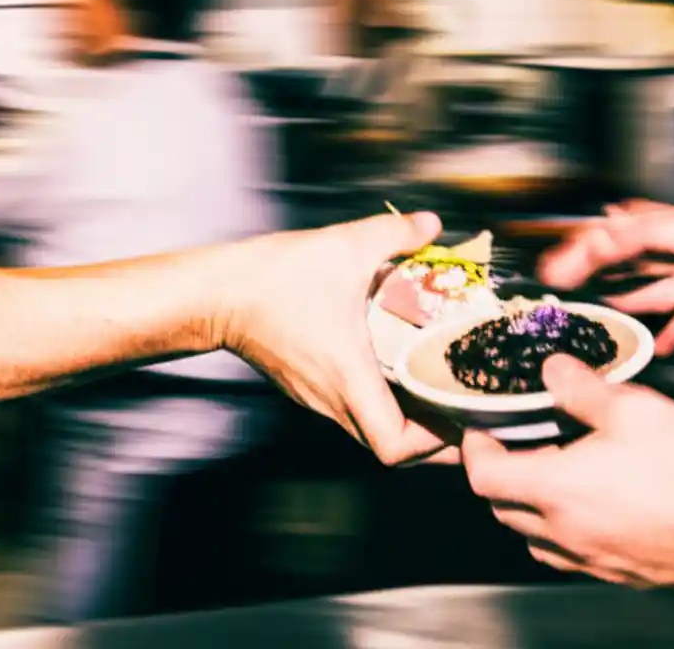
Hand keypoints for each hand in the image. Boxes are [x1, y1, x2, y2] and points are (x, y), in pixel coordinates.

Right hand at [220, 212, 460, 465]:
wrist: (216, 294)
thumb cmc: (276, 278)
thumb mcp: (345, 246)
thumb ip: (395, 235)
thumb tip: (432, 224)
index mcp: (349, 378)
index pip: (395, 448)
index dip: (433, 443)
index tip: (457, 416)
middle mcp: (333, 400)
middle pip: (389, 447)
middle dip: (430, 435)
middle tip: (458, 404)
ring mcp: (315, 397)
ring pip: (369, 428)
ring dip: (404, 417)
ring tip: (433, 385)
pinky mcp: (304, 386)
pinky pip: (351, 408)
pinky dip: (379, 399)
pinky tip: (392, 366)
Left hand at [463, 354, 673, 588]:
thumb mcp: (633, 408)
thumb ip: (581, 388)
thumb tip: (551, 369)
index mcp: (554, 490)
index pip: (483, 476)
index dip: (474, 448)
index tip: (482, 427)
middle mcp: (563, 533)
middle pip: (502, 510)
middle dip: (500, 476)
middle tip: (522, 444)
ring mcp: (592, 561)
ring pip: (536, 539)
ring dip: (531, 509)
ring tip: (558, 474)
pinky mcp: (621, 575)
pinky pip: (573, 556)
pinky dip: (566, 531)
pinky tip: (598, 506)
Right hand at [539, 201, 673, 368]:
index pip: (672, 230)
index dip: (627, 234)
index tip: (587, 243)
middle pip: (649, 245)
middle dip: (600, 251)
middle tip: (555, 268)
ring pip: (652, 272)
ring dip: (612, 280)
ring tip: (569, 291)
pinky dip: (650, 319)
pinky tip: (634, 340)